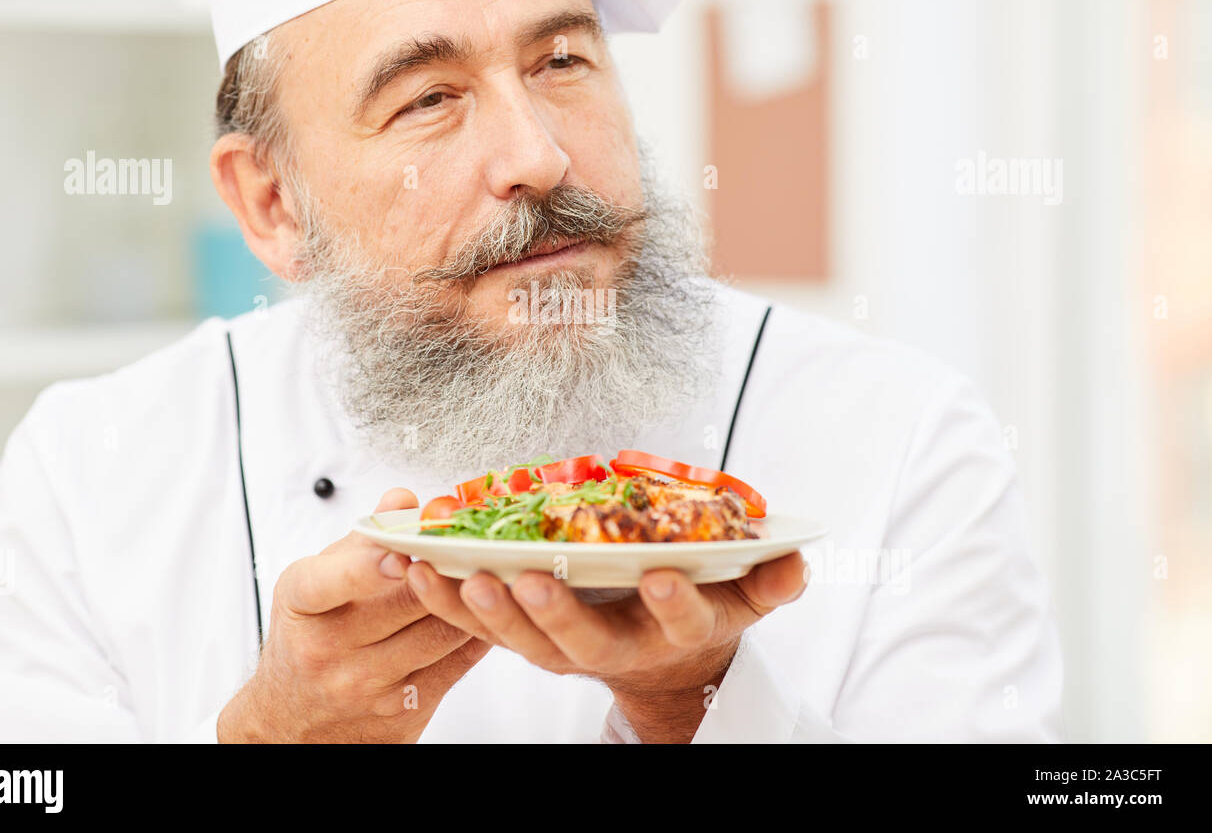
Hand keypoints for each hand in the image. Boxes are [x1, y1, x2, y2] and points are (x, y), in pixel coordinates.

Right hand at [217, 489, 489, 742]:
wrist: (296, 720)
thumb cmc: (312, 634)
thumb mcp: (318, 581)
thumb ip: (362, 539)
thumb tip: (404, 501)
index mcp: (302, 603)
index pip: (330, 581)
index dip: (368, 566)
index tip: (400, 552)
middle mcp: (327, 648)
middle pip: (404, 602)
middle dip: (446, 568)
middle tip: (476, 541)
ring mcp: (366, 684)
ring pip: (441, 631)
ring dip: (472, 598)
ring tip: (491, 571)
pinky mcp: (403, 709)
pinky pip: (457, 663)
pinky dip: (479, 632)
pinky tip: (488, 609)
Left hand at [405, 553, 806, 742]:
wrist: (661, 654)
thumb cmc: (697, 607)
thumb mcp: (743, 598)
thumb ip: (769, 581)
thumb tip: (795, 558)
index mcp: (671, 630)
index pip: (677, 620)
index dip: (672, 601)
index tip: (664, 573)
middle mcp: (613, 646)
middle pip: (582, 641)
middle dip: (556, 612)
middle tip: (531, 577)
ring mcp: (562, 647)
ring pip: (521, 637)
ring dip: (488, 608)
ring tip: (462, 573)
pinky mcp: (523, 636)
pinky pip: (479, 624)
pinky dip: (446, 598)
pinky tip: (416, 567)